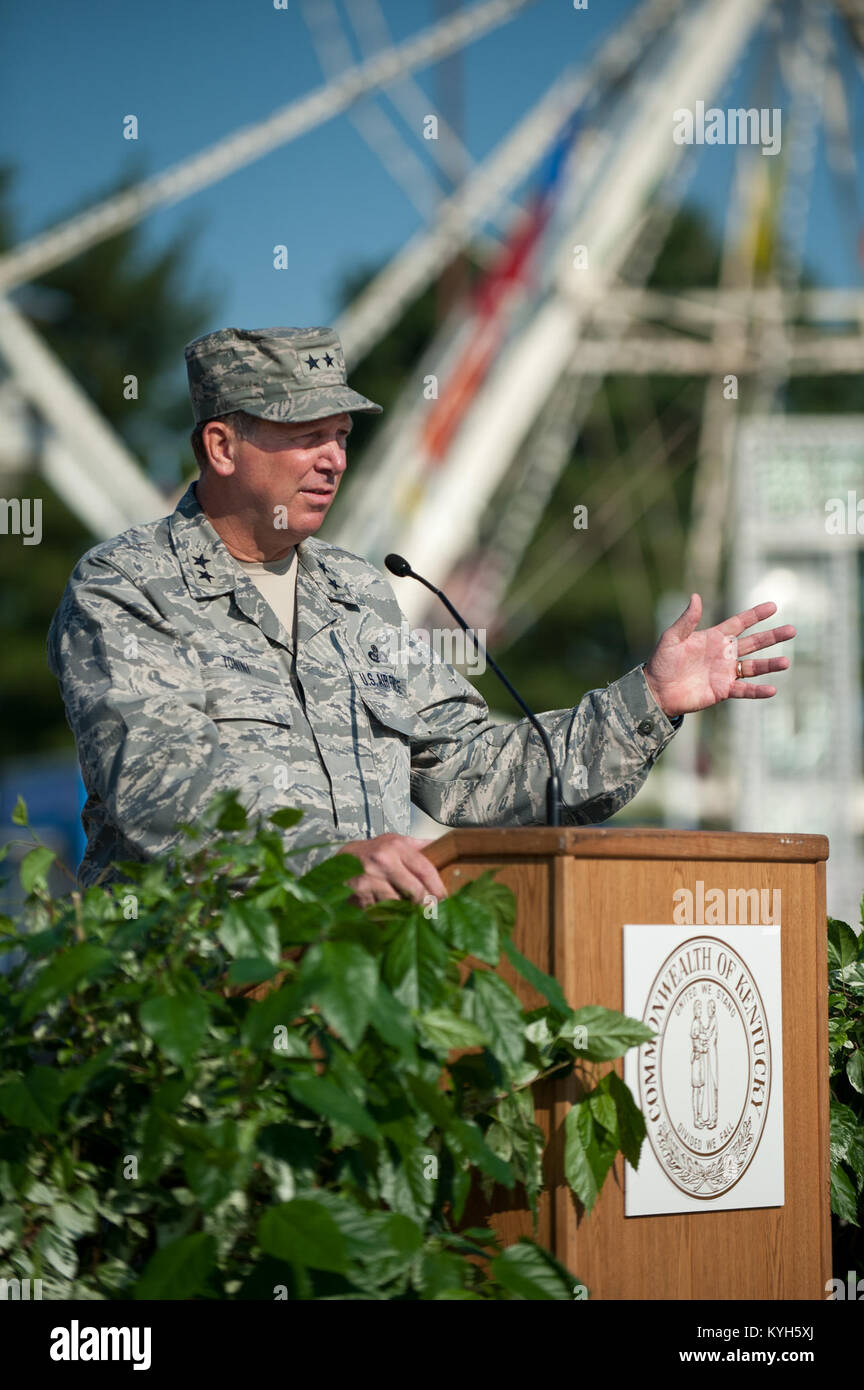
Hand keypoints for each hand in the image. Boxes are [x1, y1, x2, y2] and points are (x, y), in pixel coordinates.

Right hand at [335, 833, 446, 907]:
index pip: (426, 870)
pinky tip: (390, 913)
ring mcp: (370, 879)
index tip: (444, 898)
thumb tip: (441, 845)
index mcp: (397, 847)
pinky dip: (388, 916)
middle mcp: (384, 862)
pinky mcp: (360, 895)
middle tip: (430, 911)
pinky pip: (382, 912)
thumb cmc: (371, 851)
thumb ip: (417, 845)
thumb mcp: (393, 841)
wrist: (340, 860)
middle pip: (416, 891)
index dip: (438, 888)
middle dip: (425, 904)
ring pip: (399, 905)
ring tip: (410, 912)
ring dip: (407, 912)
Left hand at [643, 593, 794, 718]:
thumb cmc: (662, 662)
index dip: (755, 615)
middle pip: (754, 643)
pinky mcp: (723, 690)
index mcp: (714, 638)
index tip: (773, 606)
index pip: (739, 623)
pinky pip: (744, 690)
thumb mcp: (672, 638)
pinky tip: (772, 689)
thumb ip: (686, 620)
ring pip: (754, 666)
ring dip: (770, 664)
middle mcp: (724, 654)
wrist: (656, 690)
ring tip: (786, 662)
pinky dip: (758, 691)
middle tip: (792, 630)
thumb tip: (695, 596)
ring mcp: (725, 672)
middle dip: (772, 636)